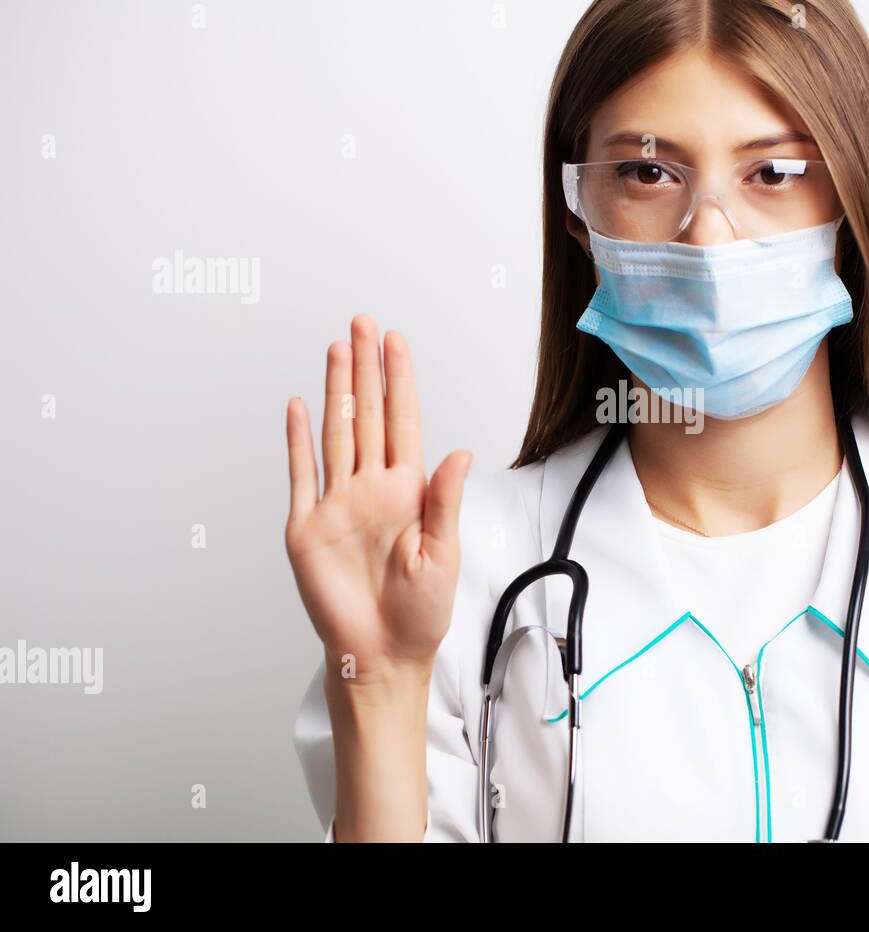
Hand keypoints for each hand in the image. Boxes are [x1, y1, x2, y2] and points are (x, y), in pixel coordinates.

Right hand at [284, 315, 471, 681]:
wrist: (382, 654)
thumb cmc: (419, 613)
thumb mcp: (443, 554)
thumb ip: (445, 500)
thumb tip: (459, 452)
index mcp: (408, 492)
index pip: (402, 422)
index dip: (399, 380)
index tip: (396, 341)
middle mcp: (371, 489)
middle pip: (366, 416)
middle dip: (365, 369)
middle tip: (362, 324)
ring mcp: (337, 504)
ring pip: (336, 434)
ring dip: (335, 391)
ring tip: (337, 349)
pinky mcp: (307, 528)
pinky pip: (301, 475)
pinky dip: (299, 440)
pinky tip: (301, 406)